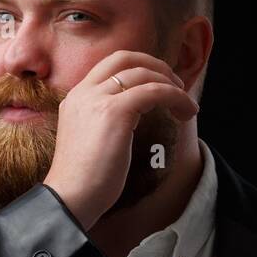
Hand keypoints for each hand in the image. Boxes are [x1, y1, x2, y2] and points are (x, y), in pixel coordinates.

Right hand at [42, 49, 198, 228]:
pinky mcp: (115, 113)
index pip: (110, 65)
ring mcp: (98, 100)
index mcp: (76, 98)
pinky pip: (154, 91)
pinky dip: (175, 97)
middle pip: (126, 58)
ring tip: (187, 105)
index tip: (159, 83)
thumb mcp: (89, 141)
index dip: (140, 67)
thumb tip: (134, 120)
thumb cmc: (83, 182)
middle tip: (177, 86)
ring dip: (172, 85)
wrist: (69, 198)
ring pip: (144, 74)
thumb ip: (104, 123)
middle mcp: (84, 92)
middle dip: (157, 66)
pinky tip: (186, 112)